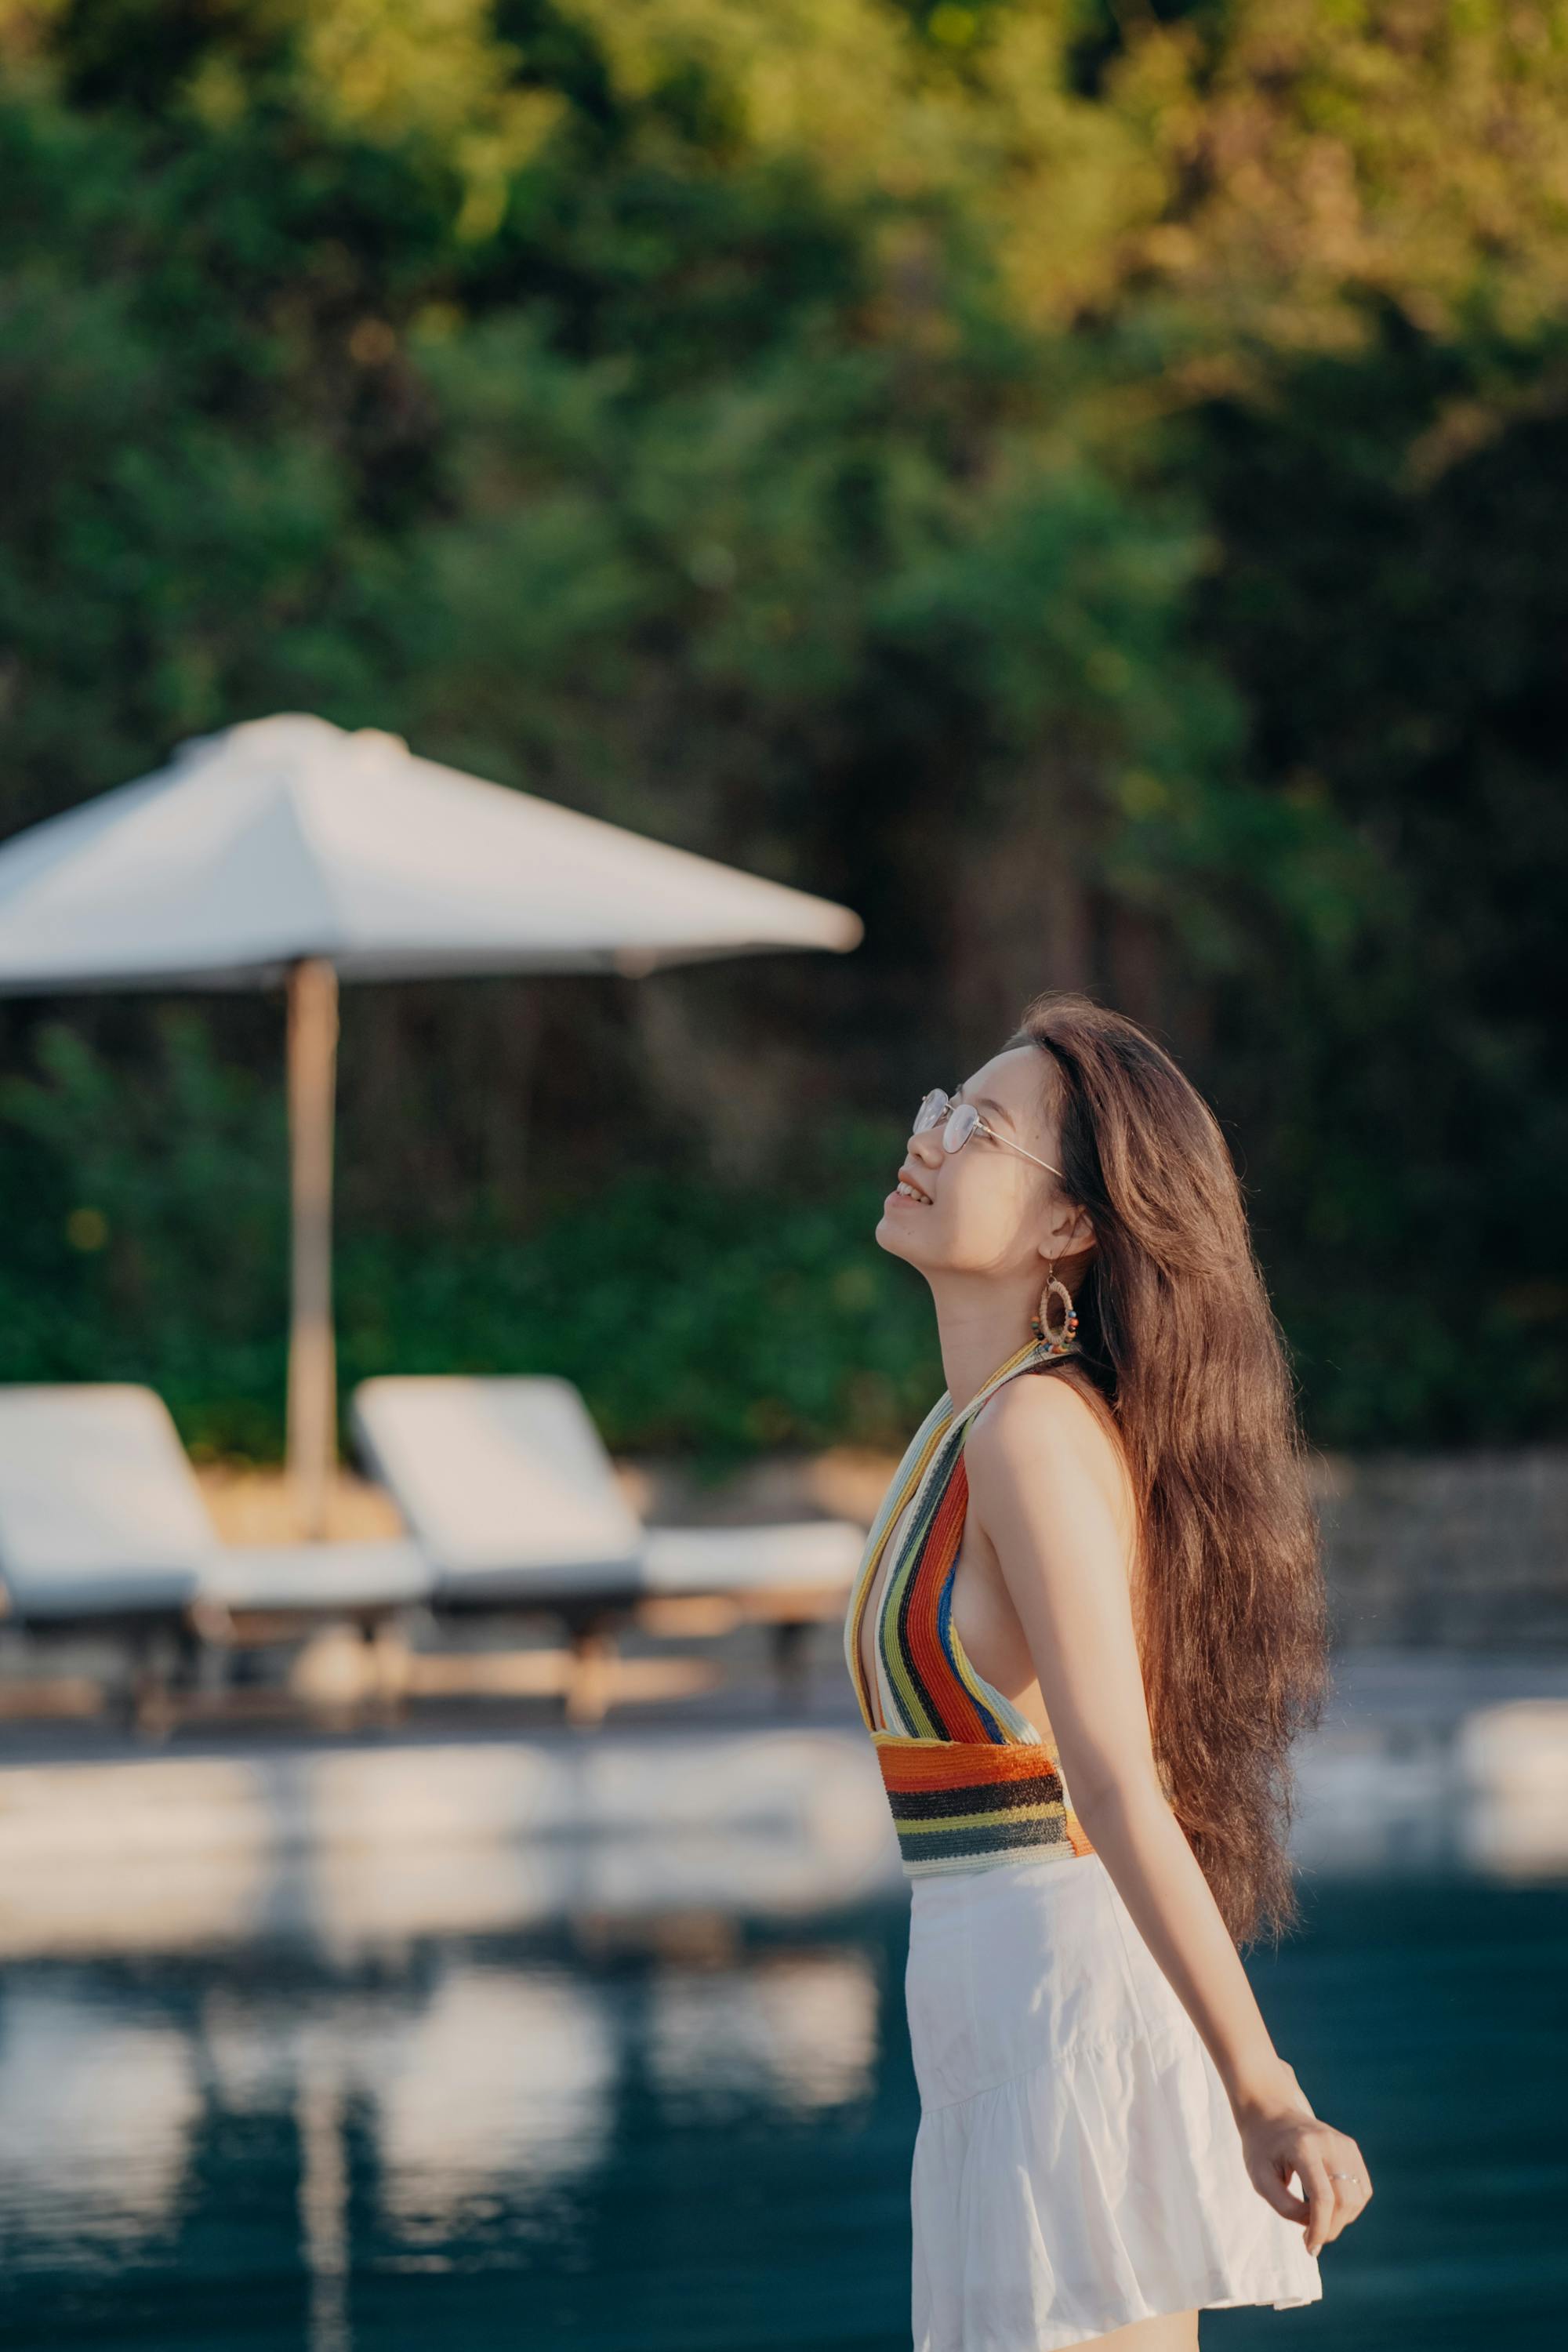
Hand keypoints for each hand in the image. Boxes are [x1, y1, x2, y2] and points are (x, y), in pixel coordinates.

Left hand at [1235, 2083, 1371, 2257]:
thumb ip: (1285, 2206)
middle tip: (1309, 2240)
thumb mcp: (1260, 2178)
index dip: (1320, 2229)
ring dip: (1341, 2220)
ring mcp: (1345, 2144)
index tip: (1309, 2248)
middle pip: (1344, 2200)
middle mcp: (1329, 2143)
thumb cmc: (1262, 2148)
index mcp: (1304, 2147)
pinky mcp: (1352, 2149)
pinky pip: (1361, 2189)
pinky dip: (1350, 2207)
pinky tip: (1328, 2208)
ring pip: (1357, 2198)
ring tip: (1316, 2221)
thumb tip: (1315, 2225)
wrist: (1271, 2112)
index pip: (1323, 2197)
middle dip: (1330, 2229)